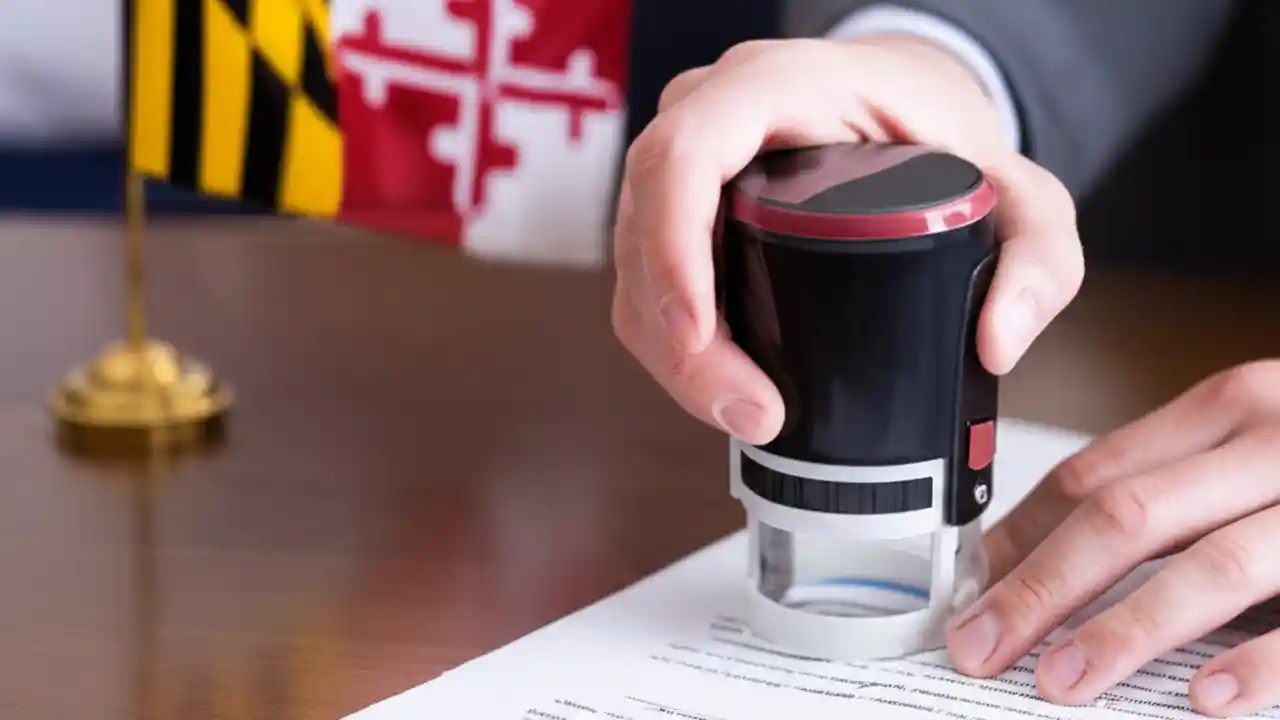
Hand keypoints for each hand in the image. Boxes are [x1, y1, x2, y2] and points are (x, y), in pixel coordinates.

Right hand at [611, 36, 1082, 443]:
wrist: (901, 105)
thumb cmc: (938, 130)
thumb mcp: (1015, 187)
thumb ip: (1039, 253)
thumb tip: (995, 342)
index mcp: (778, 85)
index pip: (687, 155)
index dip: (674, 247)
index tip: (702, 333)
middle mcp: (710, 111)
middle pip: (644, 223)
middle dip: (676, 335)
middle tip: (746, 412)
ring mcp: (682, 155)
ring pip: (632, 260)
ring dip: (667, 349)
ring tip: (742, 411)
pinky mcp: (673, 202)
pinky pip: (643, 271)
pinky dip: (667, 336)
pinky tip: (715, 379)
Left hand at [948, 360, 1279, 716]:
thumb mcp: (1249, 449)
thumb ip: (1161, 488)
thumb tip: (1032, 555)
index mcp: (1227, 410)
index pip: (1091, 476)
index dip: (1018, 541)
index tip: (967, 599)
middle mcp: (1276, 442)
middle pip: (1126, 518)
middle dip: (1040, 591)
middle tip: (981, 651)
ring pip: (1213, 567)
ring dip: (1126, 632)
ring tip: (1060, 684)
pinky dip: (1264, 663)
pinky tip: (1205, 700)